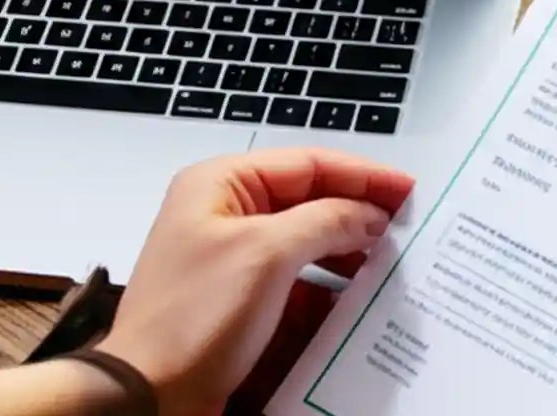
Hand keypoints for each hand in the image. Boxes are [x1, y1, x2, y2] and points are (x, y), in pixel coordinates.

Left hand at [96, 148, 413, 415]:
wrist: (149, 395)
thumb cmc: (189, 320)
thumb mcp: (268, 255)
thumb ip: (327, 221)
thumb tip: (370, 214)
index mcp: (221, 184)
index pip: (309, 164)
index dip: (364, 175)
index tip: (406, 190)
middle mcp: (226, 213)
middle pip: (311, 198)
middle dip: (359, 213)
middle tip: (406, 226)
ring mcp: (233, 256)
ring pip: (308, 239)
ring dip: (348, 250)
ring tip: (388, 261)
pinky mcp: (242, 296)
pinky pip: (297, 278)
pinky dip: (329, 286)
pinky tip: (356, 299)